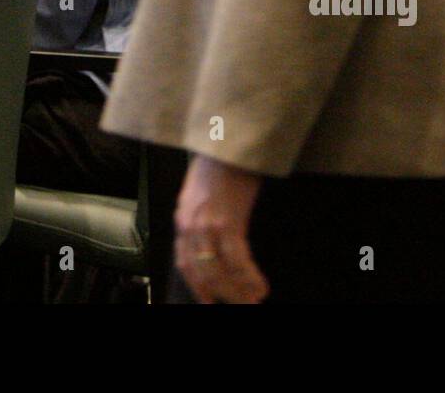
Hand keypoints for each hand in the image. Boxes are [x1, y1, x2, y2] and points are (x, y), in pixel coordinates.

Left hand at [173, 154, 268, 303]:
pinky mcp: (227, 221)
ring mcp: (207, 225)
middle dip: (223, 294)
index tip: (211, 300)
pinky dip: (249, 278)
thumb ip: (201, 215)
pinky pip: (237, 260)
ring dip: (238, 291)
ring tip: (254, 300)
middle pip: (202, 272)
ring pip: (219, 272)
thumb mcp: (200, 191)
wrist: (226, 140)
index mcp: (183, 217)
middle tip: (243, 304)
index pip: (185, 261)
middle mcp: (189, 225)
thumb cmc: (219, 162)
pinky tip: (261, 286)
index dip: (199, 285)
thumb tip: (213, 239)